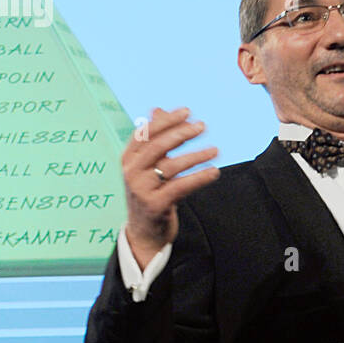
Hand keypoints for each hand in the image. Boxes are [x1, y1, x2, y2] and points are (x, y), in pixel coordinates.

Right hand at [121, 107, 218, 268]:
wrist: (144, 232)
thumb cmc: (150, 193)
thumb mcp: (149, 166)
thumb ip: (155, 140)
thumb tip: (158, 110)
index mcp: (128, 159)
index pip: (145, 133)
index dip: (166, 120)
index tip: (187, 111)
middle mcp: (131, 172)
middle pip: (157, 146)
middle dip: (181, 133)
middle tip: (202, 126)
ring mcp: (141, 189)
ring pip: (171, 166)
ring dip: (196, 156)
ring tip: (215, 151)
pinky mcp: (155, 205)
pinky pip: (180, 187)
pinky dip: (199, 178)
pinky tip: (214, 172)